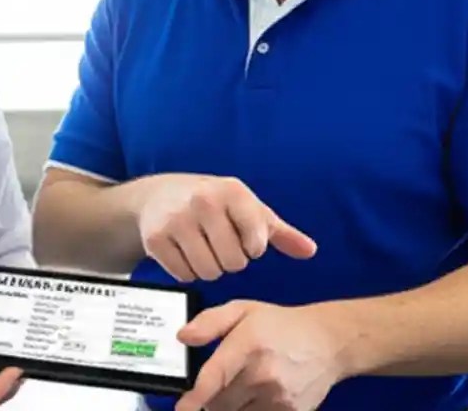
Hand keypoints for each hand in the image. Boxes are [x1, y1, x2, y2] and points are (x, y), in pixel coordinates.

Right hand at [136, 175, 316, 281]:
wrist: (160, 195)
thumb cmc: (215, 205)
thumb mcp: (249, 211)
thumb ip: (281, 233)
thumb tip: (311, 251)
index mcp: (232, 192)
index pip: (257, 242)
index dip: (253, 248)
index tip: (243, 237)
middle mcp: (203, 201)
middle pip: (233, 263)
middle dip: (230, 261)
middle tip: (220, 246)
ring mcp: (176, 219)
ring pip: (208, 272)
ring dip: (209, 269)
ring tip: (204, 250)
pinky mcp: (155, 237)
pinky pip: (184, 275)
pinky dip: (187, 272)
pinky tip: (185, 253)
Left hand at [175, 301, 344, 410]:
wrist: (329, 342)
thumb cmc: (280, 325)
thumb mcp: (243, 310)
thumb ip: (210, 322)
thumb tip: (183, 337)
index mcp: (248, 345)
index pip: (215, 378)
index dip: (194, 398)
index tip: (182, 408)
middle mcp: (263, 375)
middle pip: (220, 403)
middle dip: (210, 399)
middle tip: (215, 387)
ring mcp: (279, 398)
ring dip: (228, 408)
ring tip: (237, 389)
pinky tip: (253, 398)